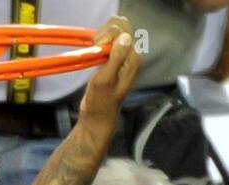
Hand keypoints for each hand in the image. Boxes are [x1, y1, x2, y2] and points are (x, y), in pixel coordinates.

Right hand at [76, 18, 139, 143]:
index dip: (108, 33)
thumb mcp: (106, 79)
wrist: (98, 115)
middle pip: (120, 26)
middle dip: (105, 32)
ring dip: (101, 36)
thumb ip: (116, 58)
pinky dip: (99, 40)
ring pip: (114, 31)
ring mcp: (123, 56)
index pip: (124, 29)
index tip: (98, 46)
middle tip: (96, 47)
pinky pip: (109, 39)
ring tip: (94, 49)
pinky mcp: (114, 58)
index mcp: (133, 59)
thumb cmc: (101, 101)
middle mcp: (131, 56)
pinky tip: (95, 50)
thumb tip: (125, 37)